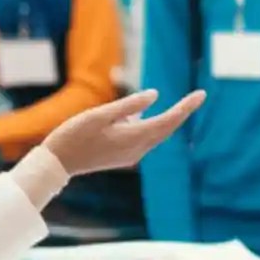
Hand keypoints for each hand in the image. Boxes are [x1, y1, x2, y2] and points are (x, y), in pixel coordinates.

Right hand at [42, 89, 203, 175]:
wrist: (57, 164)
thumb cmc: (74, 135)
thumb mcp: (100, 115)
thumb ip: (129, 105)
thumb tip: (155, 95)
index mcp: (134, 137)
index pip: (168, 121)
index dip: (186, 107)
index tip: (201, 94)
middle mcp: (137, 149)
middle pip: (167, 129)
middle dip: (182, 113)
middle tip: (199, 96)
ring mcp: (131, 155)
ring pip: (157, 134)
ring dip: (167, 120)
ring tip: (180, 105)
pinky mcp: (123, 157)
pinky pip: (145, 139)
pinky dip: (151, 126)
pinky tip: (142, 117)